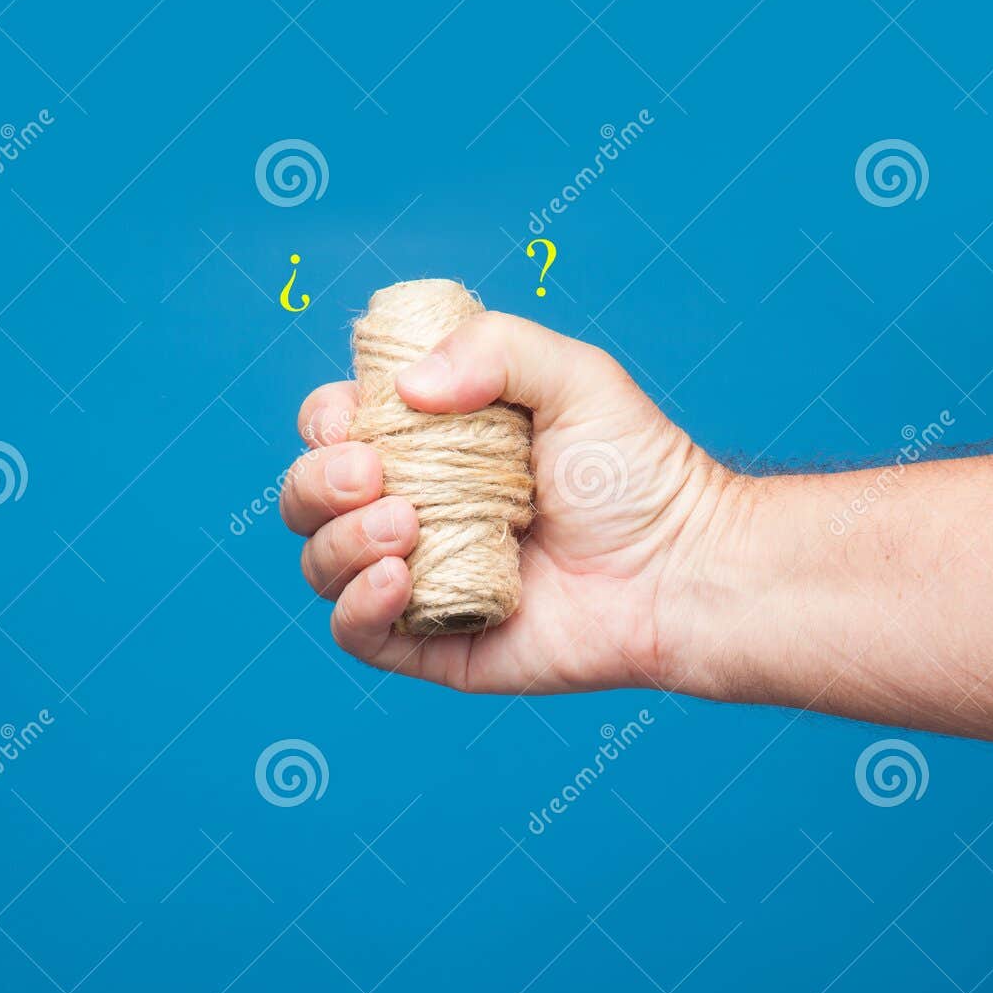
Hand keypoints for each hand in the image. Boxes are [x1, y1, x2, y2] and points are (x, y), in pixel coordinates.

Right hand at [280, 311, 745, 695]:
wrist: (682, 568)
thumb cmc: (637, 472)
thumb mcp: (575, 375)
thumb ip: (494, 348)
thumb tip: (406, 387)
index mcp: (431, 446)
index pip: (336, 431)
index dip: (326, 423)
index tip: (357, 419)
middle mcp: (413, 511)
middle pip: (309, 499)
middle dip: (318, 483)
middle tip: (373, 475)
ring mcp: (419, 580)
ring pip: (321, 565)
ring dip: (338, 541)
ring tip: (404, 525)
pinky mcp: (433, 645)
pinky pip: (356, 635)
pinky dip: (357, 605)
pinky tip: (399, 579)